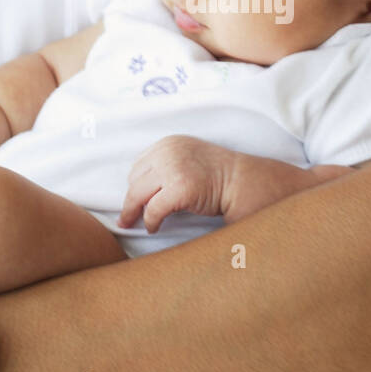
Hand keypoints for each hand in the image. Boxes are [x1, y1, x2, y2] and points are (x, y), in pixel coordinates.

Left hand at [118, 136, 236, 232]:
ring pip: (137, 195)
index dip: (136, 185)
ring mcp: (173, 169)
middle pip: (134, 179)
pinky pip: (153, 210)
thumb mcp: (186, 158)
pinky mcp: (179, 189)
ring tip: (137, 223)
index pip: (139, 165)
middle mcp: (167, 151)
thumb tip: (139, 189)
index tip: (135, 198)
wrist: (242, 182)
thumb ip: (165, 165)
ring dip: (135, 212)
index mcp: (168, 143)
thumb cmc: (216, 175)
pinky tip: (154, 227)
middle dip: (133, 199)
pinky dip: (150, 222)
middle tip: (129, 216)